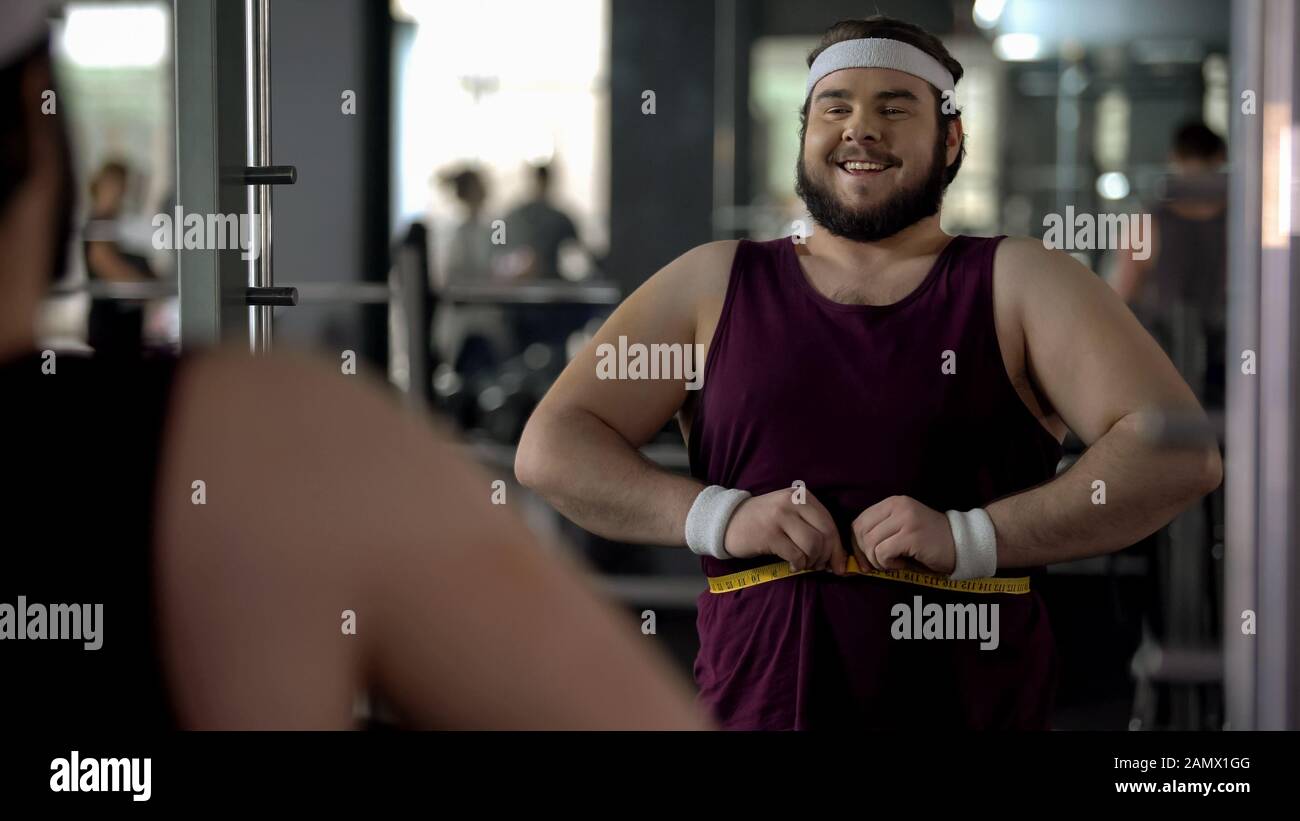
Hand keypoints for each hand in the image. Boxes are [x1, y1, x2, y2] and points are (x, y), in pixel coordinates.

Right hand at [722, 487, 846, 574]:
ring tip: (803, 564)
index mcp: (802, 497)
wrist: (728, 521)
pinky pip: (796, 555)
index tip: (838, 565)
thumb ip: (813, 528)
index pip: (829, 523)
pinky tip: (791, 566)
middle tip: (819, 566)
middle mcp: (793, 502)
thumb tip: (838, 558)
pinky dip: (798, 565)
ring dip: (812, 561)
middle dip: (827, 556)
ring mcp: (780, 517)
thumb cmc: (763, 521)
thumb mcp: (790, 514)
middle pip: (825, 534)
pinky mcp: (770, 534)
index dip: (837, 547)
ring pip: (813, 545)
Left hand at [850, 496, 954, 574]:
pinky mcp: (912, 535)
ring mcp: (906, 520)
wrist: (962, 544)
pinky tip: (901, 564)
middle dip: (864, 554)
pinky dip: (887, 564)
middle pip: (861, 532)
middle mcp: (898, 506)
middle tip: (879, 564)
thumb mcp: (901, 529)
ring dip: (877, 561)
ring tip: (893, 563)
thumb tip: (854, 552)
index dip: (856, 543)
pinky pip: (883, 552)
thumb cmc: (928, 542)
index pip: (859, 521)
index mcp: (893, 502)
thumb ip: (879, 533)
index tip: (864, 560)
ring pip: (870, 543)